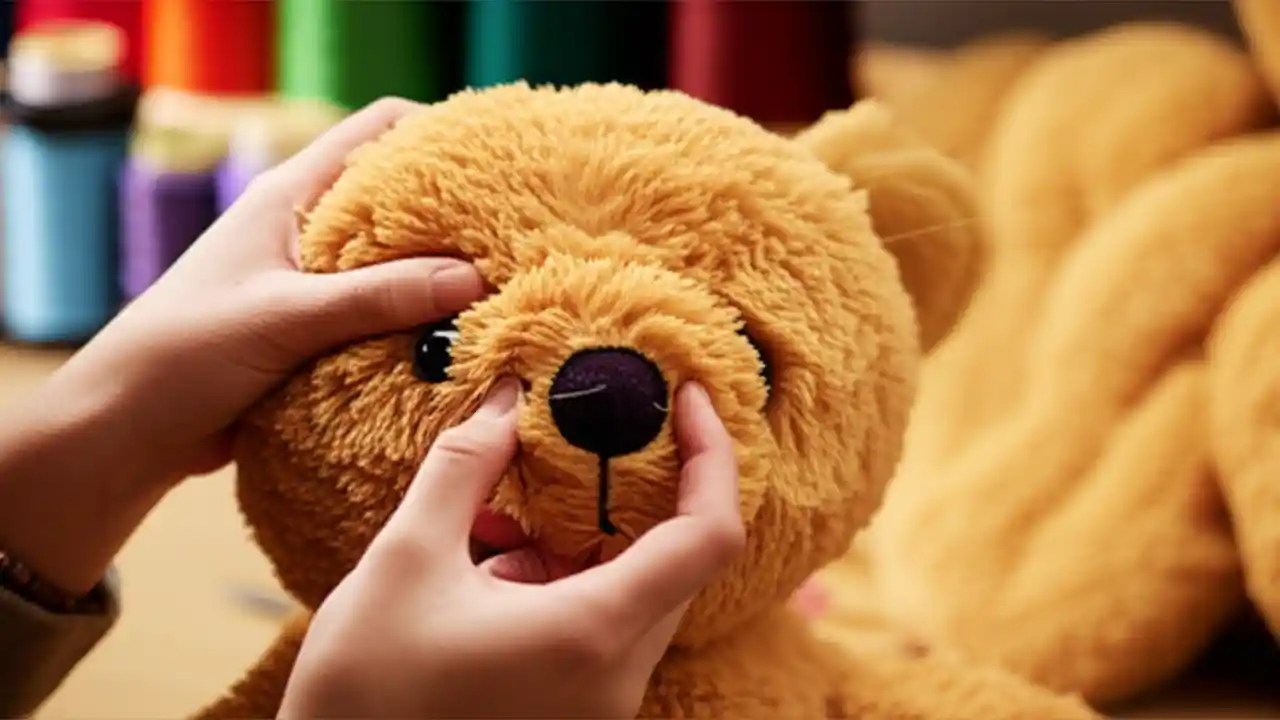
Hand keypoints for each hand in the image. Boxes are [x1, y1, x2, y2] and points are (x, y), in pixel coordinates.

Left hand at [0, 97, 488, 593]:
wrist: (129, 429)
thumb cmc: (185, 353)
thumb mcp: (286, 317)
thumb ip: (377, 296)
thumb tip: (472, 277)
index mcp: (288, 196)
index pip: (374, 130)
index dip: (434, 131)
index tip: (494, 159)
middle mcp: (303, 229)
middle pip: (393, 199)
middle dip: (452, 213)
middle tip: (513, 236)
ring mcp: (309, 281)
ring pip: (390, 263)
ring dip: (436, 278)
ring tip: (499, 291)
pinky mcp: (313, 331)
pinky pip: (379, 315)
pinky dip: (414, 325)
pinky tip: (452, 342)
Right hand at [280, 380, 745, 718]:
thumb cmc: (361, 692)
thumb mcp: (404, 559)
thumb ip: (464, 465)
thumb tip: (508, 398)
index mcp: (592, 634)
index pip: (709, 536)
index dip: (714, 456)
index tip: (687, 398)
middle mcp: (616, 680)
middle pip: (677, 563)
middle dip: (642, 493)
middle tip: (591, 437)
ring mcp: (600, 708)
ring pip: (636, 598)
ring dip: (588, 544)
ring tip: (499, 526)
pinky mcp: (576, 719)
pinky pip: (602, 635)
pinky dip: (566, 587)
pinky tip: (492, 575)